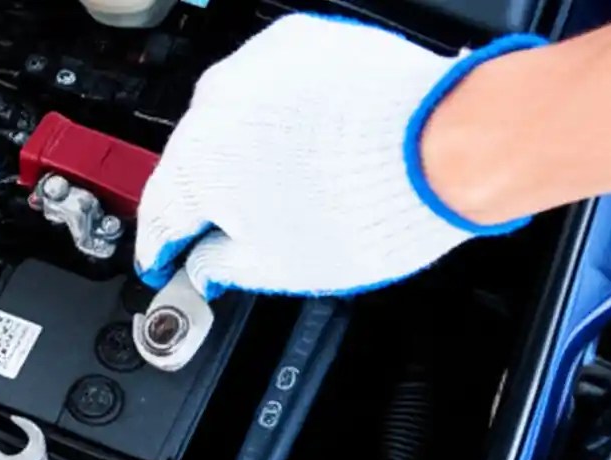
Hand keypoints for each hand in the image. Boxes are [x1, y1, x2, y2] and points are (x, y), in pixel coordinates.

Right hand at [134, 13, 544, 296]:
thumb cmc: (371, 202)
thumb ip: (222, 265)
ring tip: (290, 188)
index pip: (161, 216)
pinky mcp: (298, 43)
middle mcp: (216, 106)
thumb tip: (207, 263)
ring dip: (245, 153)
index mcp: (198, 166)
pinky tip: (312, 145)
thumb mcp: (280, 265)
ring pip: (231, 120)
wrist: (450, 142)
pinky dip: (280, 115)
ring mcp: (256, 67)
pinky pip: (270, 87)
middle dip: (209, 199)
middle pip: (193, 163)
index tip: (166, 261)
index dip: (161, 249)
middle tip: (231, 234)